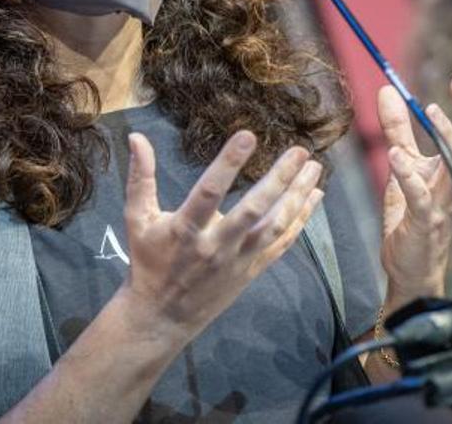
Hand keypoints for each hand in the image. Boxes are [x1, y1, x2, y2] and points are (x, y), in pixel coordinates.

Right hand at [118, 130, 323, 346]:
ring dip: (297, 197)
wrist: (162, 316)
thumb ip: (140, 178)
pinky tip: (314, 196)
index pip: (209, 192)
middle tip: (300, 151)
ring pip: (274, 226)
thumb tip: (136, 136)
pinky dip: (300, 220)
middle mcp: (216, 245)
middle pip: (252, 210)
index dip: (228, 164)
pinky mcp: (251, 269)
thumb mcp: (137, 219)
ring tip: (315, 168)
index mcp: (185, 229)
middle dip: (278, 180)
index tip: (248, 135)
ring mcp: (238, 259)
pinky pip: (281, 243)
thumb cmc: (148, 261)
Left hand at [377, 61, 451, 306]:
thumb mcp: (402, 164)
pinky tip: (395, 156)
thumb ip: (398, 130)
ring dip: (446, 135)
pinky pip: (420, 196)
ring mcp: (444, 202)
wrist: (410, 268)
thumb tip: (389, 90)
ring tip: (430, 108)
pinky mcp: (424, 222)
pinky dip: (408, 175)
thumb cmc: (412, 216)